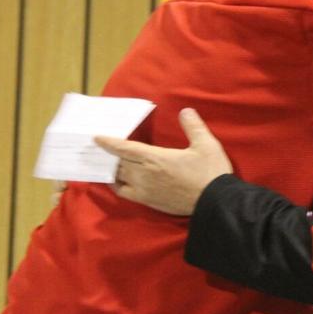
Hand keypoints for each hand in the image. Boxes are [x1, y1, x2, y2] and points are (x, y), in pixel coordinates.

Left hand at [95, 108, 235, 215]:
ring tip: (108, 163)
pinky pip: (125, 193)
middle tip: (100, 149)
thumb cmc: (210, 173)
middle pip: (118, 163)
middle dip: (108, 155)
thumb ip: (193, 126)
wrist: (215, 203)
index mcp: (155, 158)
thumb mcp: (206, 145)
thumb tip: (185, 111)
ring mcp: (145, 190)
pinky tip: (118, 182)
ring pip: (118, 178)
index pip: (125, 148)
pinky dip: (117, 186)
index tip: (97, 137)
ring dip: (112, 170)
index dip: (109, 142)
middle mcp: (145, 174)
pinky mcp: (149, 202)